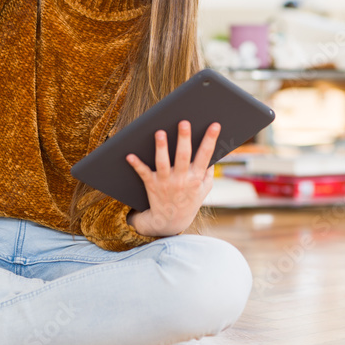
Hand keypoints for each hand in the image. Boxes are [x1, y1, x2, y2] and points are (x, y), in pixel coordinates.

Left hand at [125, 120, 219, 236]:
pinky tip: (129, 155)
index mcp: (196, 178)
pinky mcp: (152, 185)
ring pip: (163, 163)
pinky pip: (143, 173)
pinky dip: (136, 165)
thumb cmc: (189, 200)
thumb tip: (213, 152)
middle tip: (184, 122)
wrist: (170, 222)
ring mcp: (166, 183)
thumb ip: (208, 172)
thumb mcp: (205, 189)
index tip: (215, 125)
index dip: (211, 140)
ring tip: (159, 132)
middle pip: (183, 156)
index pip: (206, 155)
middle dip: (184, 139)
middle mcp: (182, 180)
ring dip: (161, 148)